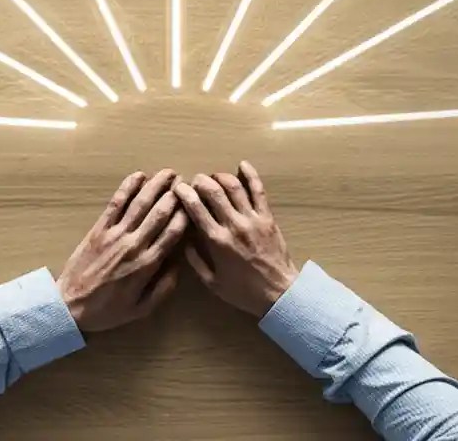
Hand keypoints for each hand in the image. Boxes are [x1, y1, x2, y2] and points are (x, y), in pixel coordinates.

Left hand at [56, 170, 188, 332]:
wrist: (70, 305)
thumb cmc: (108, 310)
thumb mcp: (141, 309)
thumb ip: (164, 288)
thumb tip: (179, 265)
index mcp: (147, 265)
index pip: (173, 233)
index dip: (186, 216)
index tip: (195, 204)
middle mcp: (133, 245)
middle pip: (159, 213)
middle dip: (174, 195)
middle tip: (186, 182)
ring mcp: (115, 234)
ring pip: (139, 204)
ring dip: (155, 185)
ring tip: (168, 173)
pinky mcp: (99, 228)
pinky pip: (116, 204)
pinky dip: (127, 188)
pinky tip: (139, 176)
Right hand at [174, 161, 298, 317]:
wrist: (278, 293)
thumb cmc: (244, 291)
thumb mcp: (212, 282)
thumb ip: (196, 261)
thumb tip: (184, 242)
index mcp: (217, 241)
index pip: (196, 208)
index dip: (184, 194)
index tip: (178, 188)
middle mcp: (233, 225)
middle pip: (213, 192)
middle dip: (201, 181)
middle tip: (195, 180)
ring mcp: (252, 219)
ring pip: (234, 187)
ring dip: (220, 176)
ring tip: (213, 176)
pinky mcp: (267, 217)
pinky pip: (259, 191)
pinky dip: (251, 175)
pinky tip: (243, 165)